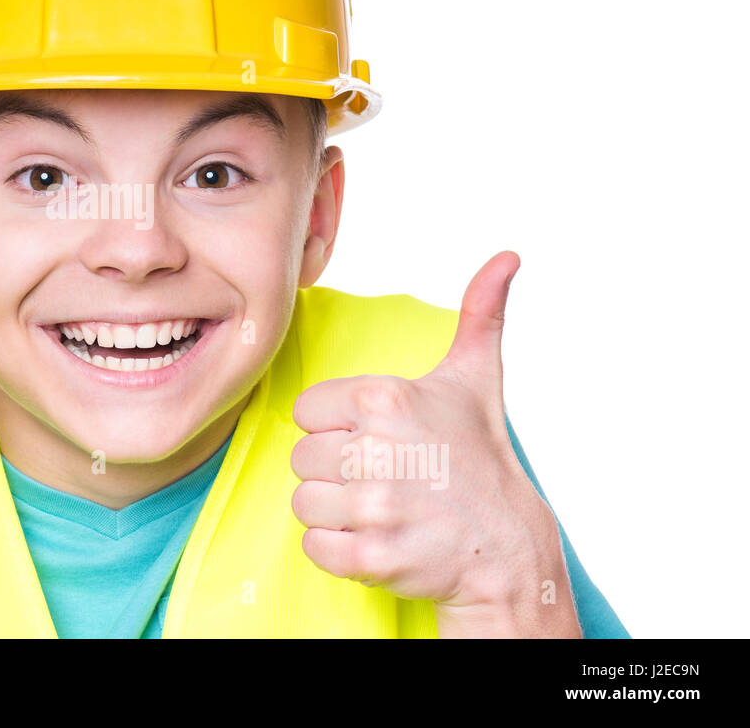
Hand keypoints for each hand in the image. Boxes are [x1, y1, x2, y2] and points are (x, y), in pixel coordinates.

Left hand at [290, 251, 563, 619]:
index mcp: (383, 399)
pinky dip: (335, 549)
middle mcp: (375, 450)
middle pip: (302, 456)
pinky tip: (372, 537)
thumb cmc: (481, 458)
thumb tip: (507, 256)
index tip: (372, 438)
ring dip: (332, 510)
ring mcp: (374, 507)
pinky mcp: (372, 556)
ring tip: (376, 507)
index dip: (334, 426)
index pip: (307, 410)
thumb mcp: (476, 378)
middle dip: (334, 469)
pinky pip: (313, 547)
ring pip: (303, 501)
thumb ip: (480, 313)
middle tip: (380, 477)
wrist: (508, 547)